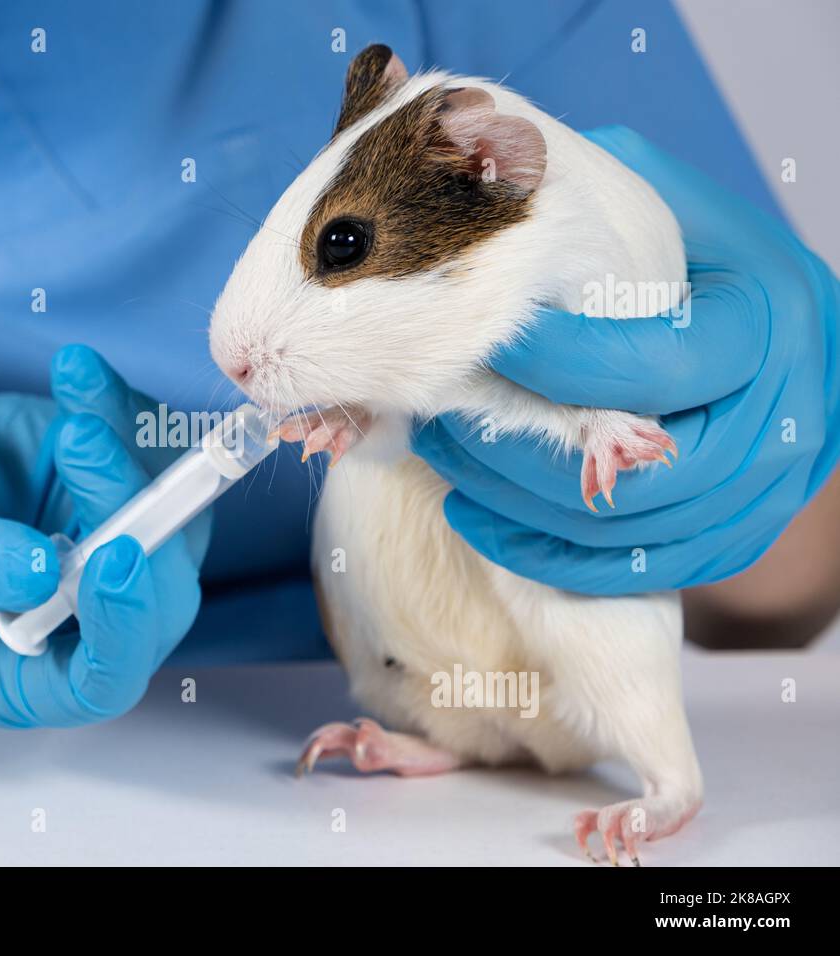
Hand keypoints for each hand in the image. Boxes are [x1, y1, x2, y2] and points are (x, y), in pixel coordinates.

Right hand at [0, 345, 207, 725]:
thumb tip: (36, 575)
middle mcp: (93, 630)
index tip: (116, 556)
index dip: (124, 628)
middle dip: (129, 511)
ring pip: (177, 519)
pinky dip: (128, 412)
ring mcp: (126, 565)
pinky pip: (165, 460)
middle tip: (79, 438)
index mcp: (27, 675)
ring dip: (130, 449)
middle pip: (159, 596)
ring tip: (70, 395)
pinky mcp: (139, 505)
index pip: (105, 683)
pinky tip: (77, 378)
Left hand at [411, 126, 839, 594]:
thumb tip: (496, 172)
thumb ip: (607, 197)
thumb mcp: (677, 209)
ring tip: (447, 461)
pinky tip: (478, 515)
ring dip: (521, 503)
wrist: (773, 343)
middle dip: (523, 446)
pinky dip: (547, 555)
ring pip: (632, 530)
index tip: (479, 339)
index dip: (556, 363)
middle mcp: (786, 417)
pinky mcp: (733, 537)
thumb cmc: (709, 265)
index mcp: (771, 323)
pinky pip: (638, 574)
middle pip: (643, 467)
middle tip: (442, 414)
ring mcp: (766, 490)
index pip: (654, 366)